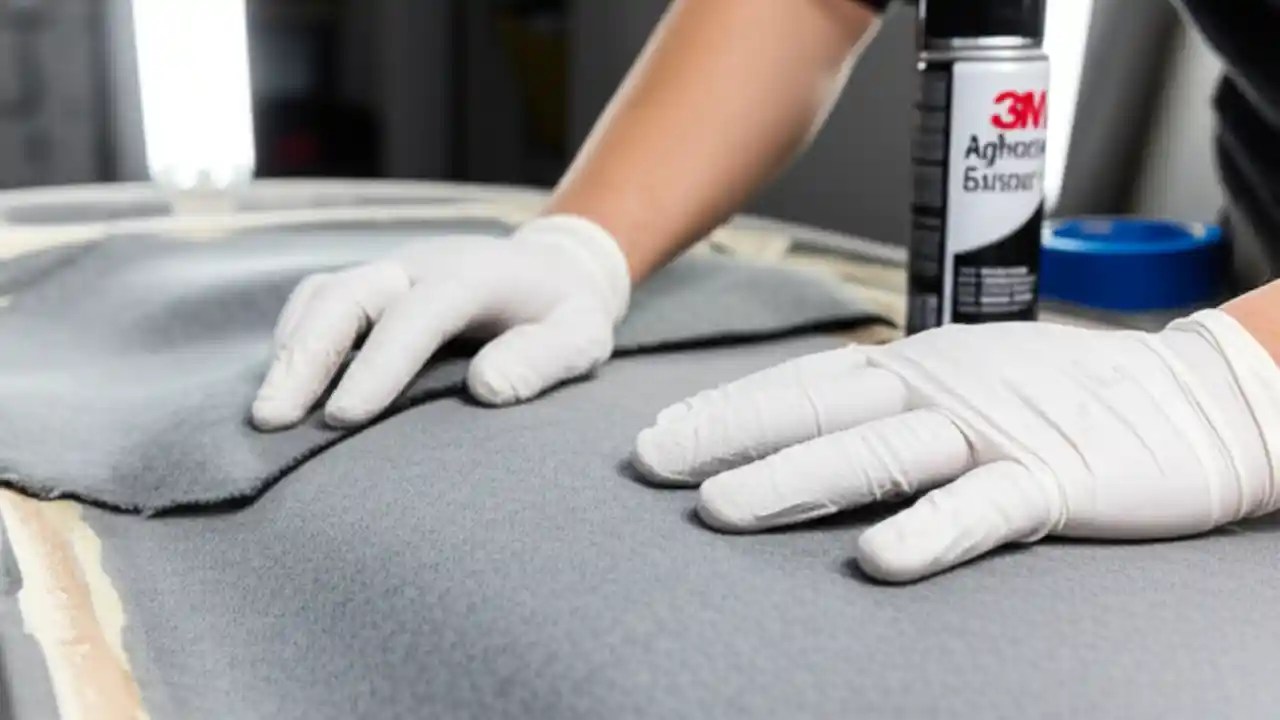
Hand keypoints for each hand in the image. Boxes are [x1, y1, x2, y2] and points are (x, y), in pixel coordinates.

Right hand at [252, 215, 630, 429]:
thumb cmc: (566, 314)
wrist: (554, 267)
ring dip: (291, 350)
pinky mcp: (374, 284)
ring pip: (324, 294)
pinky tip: (284, 382)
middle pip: (350, 294)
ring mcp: (392, 269)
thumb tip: (485, 388)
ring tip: (266, 414)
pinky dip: (295, 335)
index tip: (345, 417)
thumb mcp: (582, 337)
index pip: (417, 314)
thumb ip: (542, 359)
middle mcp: (422, 265)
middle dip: (308, 355)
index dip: (379, 364)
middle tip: (273, 420)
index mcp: (475, 276)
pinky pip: (321, 298)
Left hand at [633, 310, 1279, 582]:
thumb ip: (890, 405)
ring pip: (880, 453)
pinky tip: (879, 558)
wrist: (1192, 398)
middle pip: (818, 411)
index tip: (660, 435)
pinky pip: (984, 508)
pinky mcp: (1055, 477)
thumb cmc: (1061, 395)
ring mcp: (993, 430)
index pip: (802, 385)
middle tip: (655, 465)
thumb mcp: (962, 384)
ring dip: (798, 479)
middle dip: (731, 437)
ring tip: (724, 509)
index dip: (728, 410)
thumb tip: (806, 429)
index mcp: (914, 366)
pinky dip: (931, 531)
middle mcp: (939, 389)